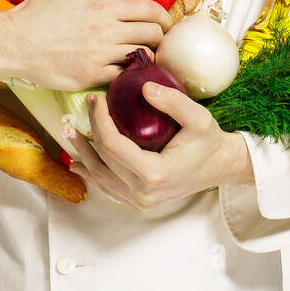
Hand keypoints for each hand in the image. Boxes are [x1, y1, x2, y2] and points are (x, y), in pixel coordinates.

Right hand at [0, 0, 172, 91]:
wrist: (13, 43)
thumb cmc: (37, 13)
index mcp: (103, 7)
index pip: (152, 11)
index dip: (166, 17)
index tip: (166, 23)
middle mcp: (106, 32)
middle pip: (153, 35)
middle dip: (160, 37)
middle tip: (156, 39)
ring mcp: (99, 56)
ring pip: (142, 58)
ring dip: (146, 56)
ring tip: (142, 55)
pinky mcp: (90, 77)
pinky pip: (122, 77)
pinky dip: (127, 73)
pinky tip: (122, 68)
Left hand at [66, 83, 252, 212]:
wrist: (219, 167)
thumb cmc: (209, 142)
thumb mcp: (199, 117)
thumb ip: (173, 102)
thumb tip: (143, 88)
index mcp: (155, 173)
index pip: (113, 146)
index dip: (99, 120)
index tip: (96, 99)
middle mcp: (144, 193)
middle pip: (103, 161)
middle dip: (88, 132)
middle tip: (84, 107)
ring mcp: (141, 201)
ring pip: (102, 178)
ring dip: (83, 155)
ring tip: (70, 134)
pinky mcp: (140, 203)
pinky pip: (110, 188)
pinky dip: (93, 174)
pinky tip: (78, 164)